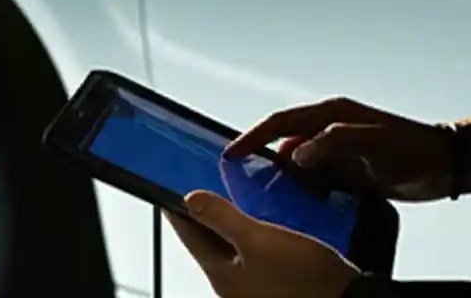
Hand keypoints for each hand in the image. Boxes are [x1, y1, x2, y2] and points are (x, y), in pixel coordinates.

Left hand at [165, 191, 359, 297]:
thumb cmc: (302, 278)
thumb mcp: (258, 240)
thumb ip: (223, 218)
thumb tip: (190, 199)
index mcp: (222, 274)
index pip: (188, 235)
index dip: (177, 208)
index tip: (168, 186)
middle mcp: (233, 284)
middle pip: (209, 242)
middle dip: (206, 214)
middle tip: (204, 184)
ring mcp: (254, 285)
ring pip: (233, 248)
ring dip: (232, 223)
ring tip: (236, 197)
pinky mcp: (276, 282)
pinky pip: (255, 254)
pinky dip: (254, 235)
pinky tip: (267, 222)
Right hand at [224, 97, 453, 201]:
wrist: (443, 165)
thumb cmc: (412, 148)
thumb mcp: (373, 142)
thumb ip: (336, 142)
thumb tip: (298, 152)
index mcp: (333, 115)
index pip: (282, 123)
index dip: (254, 137)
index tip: (231, 154)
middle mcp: (331, 130)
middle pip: (284, 143)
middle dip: (262, 161)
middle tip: (242, 182)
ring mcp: (338, 152)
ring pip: (298, 165)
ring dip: (283, 180)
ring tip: (267, 200)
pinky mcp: (347, 172)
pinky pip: (315, 181)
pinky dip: (303, 193)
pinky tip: (299, 209)